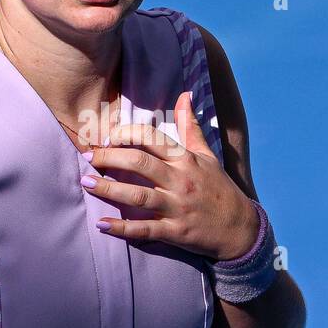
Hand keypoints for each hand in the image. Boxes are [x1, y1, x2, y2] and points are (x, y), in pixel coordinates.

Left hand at [78, 91, 259, 261]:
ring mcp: (178, 207)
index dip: (127, 133)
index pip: (153, 138)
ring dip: (109, 189)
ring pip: (138, 195)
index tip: (108, 136)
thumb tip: (184, 95)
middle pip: (140, 163)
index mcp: (186, 160)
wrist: (241, 229)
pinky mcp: (176, 232)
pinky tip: (102, 224)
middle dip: (109, 157)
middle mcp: (181, 181)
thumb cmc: (220, 189)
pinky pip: (145, 229)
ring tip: (86, 183)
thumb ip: (191, 126)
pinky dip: (122, 227)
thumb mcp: (208, 155)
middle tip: (87, 156)